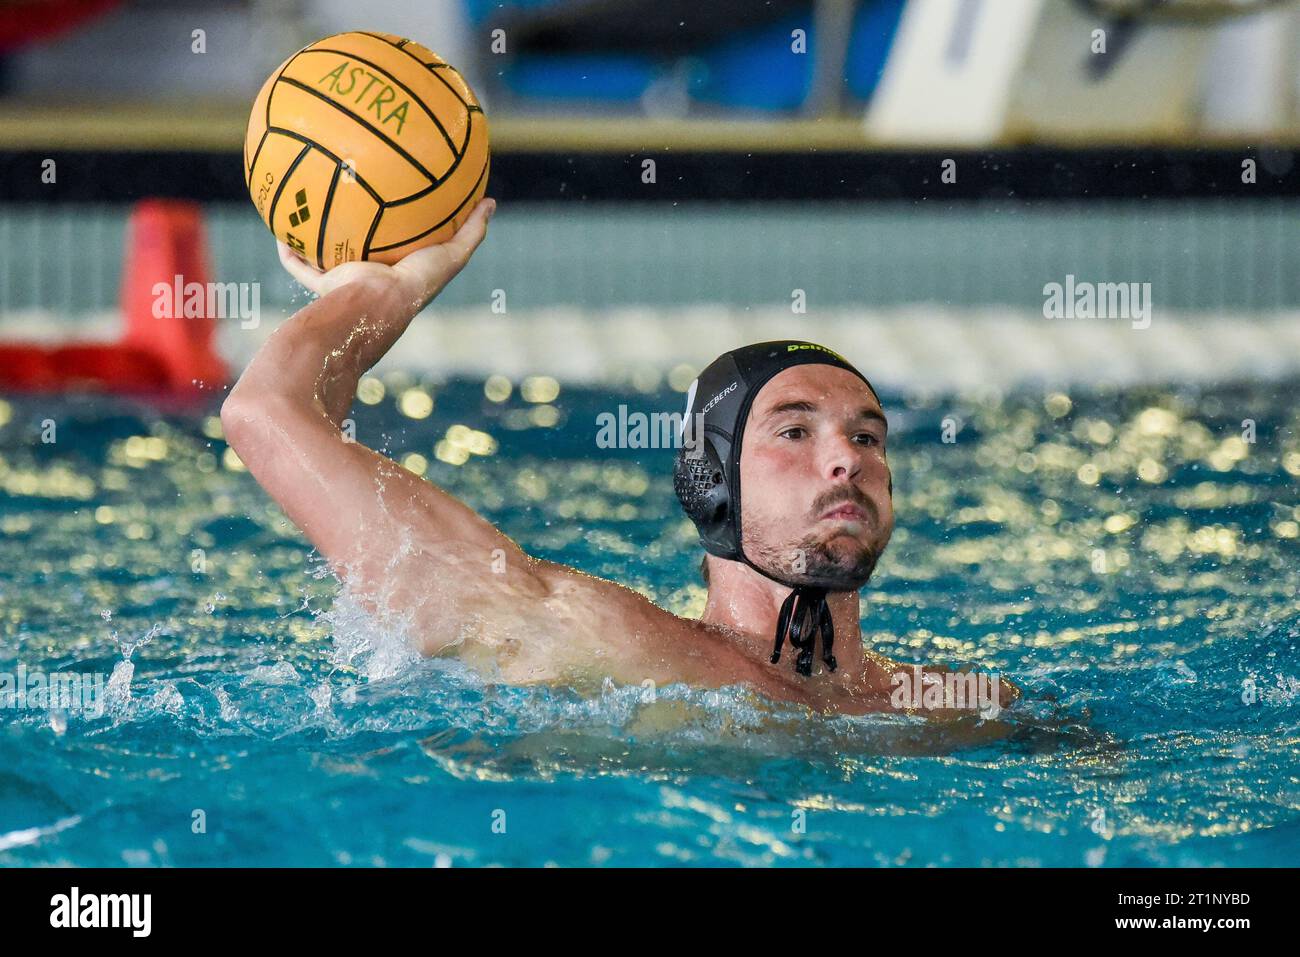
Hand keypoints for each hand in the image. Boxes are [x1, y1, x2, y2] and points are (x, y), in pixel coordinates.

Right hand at [277, 197, 495, 309]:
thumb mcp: (452, 254)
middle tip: (348, 198)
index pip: (400, 250)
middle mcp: (371, 280)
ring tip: (306, 207)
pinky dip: (289, 250)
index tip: (394, 203)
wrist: (377, 306)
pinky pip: (299, 265)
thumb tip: (490, 202)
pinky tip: (281, 226)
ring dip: (316, 240)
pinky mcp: (324, 286)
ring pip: (326, 259)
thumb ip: (471, 231)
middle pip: (362, 252)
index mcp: (400, 274)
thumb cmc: (417, 283)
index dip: (398, 229)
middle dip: (355, 231)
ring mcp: (345, 284)